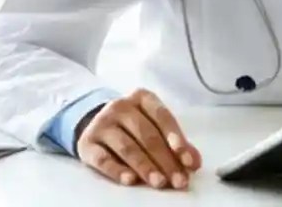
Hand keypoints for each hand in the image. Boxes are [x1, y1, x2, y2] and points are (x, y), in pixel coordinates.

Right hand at [75, 88, 202, 189]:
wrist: (94, 123)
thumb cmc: (132, 126)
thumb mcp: (154, 126)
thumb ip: (175, 143)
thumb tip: (194, 162)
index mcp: (141, 97)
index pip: (162, 116)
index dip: (176, 137)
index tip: (187, 159)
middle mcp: (120, 107)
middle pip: (146, 135)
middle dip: (165, 160)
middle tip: (178, 180)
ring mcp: (102, 124)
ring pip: (127, 147)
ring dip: (145, 167)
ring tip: (159, 182)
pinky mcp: (87, 144)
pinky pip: (103, 159)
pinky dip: (117, 170)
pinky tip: (130, 180)